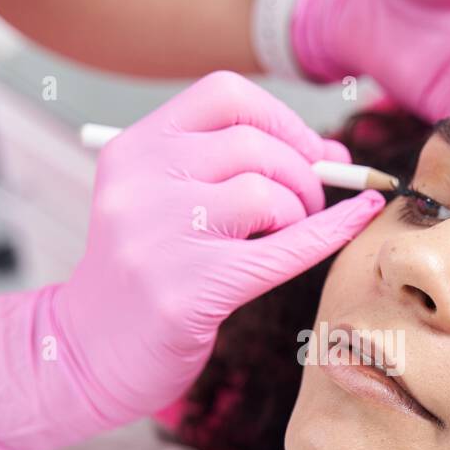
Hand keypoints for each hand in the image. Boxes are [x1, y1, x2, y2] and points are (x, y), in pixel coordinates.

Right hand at [0, 70, 384, 449]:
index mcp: (132, 150)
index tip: (308, 148)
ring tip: (288, 235)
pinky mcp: (187, 292)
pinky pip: (283, 250)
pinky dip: (332, 230)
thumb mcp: (166, 203)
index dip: (281, 117)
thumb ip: (237, 169)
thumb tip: (334, 150)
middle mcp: (139, 185)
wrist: (88, 353)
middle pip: (252, 145)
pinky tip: (360, 215)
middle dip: (302, 170)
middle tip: (310, 202)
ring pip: (265, 193)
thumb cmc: (148, 274)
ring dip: (300, 212)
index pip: (224, 95)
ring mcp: (158, 238)